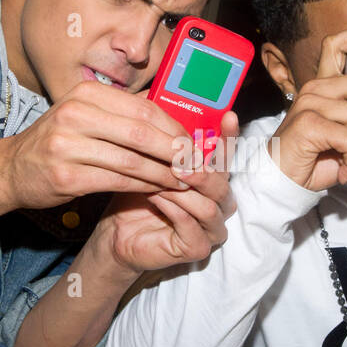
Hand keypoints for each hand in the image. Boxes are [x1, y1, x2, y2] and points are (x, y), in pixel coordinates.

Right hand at [0, 81, 191, 210]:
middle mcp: (76, 114)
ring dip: (163, 173)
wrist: (13, 169)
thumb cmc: (59, 142)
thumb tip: (173, 117)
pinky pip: (117, 182)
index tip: (194, 142)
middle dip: (175, 151)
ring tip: (183, 181)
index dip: (174, 127)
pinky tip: (158, 190)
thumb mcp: (86, 114)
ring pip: (132, 160)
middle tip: (196, 164)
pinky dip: (143, 187)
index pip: (144, 108)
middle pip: (141, 132)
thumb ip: (123, 113)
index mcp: (86, 94)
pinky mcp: (66, 176)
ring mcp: (68, 145)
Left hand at [97, 112, 239, 274]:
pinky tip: (155, 196)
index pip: (227, 156)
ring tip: (159, 178)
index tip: (228, 115)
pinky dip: (173, 209)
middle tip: (182, 157)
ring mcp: (212, 228)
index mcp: (212, 179)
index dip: (229, 137)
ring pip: (208, 205)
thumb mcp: (148, 160)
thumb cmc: (134, 193)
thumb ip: (161, 137)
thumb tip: (159, 97)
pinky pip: (191, 226)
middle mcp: (219, 203)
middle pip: (223, 183)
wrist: (117, 231)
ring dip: (182, 190)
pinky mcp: (198, 249)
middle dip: (202, 169)